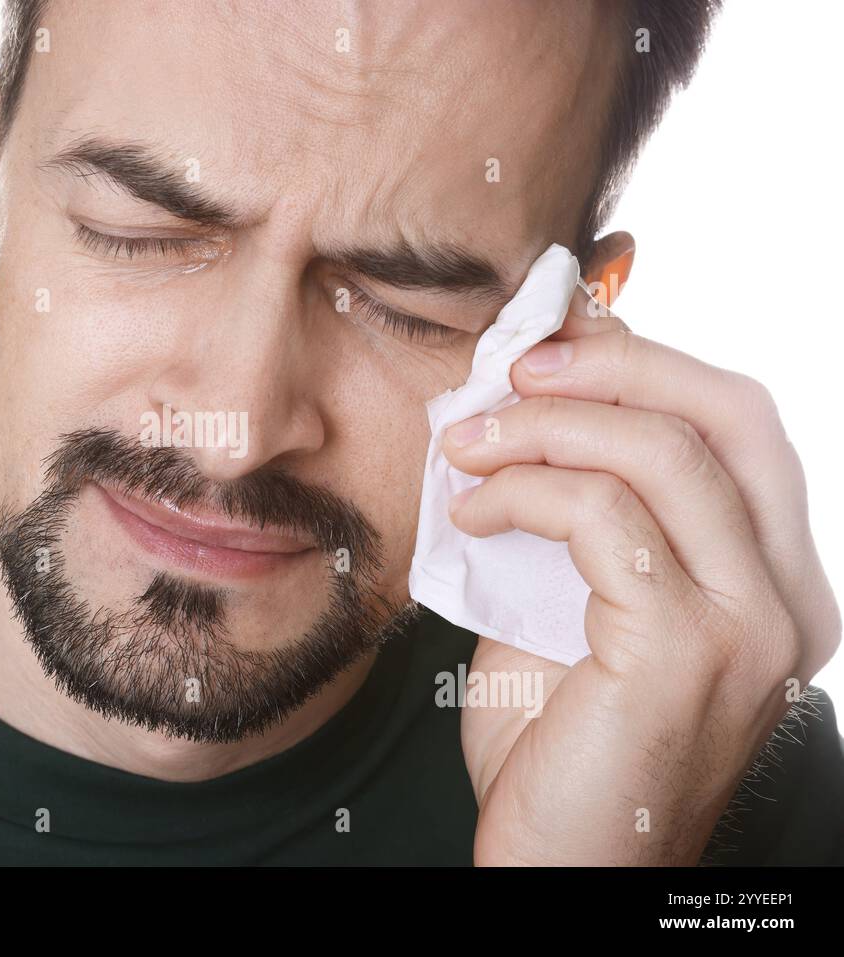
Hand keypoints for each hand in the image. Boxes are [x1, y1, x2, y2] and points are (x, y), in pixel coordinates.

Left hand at [445, 283, 840, 865]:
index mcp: (769, 583)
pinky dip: (525, 491)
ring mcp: (751, 625)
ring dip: (546, 423)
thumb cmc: (558, 749)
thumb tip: (536, 410)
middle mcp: (787, 599)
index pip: (737, 428)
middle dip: (614, 362)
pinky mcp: (689, 650)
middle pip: (729, 411)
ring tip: (466, 441)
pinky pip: (604, 516)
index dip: (646, 361)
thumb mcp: (567, 607)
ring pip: (664, 451)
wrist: (560, 867)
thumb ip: (573, 516)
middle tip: (514, 364)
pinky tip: (472, 512)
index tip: (551, 337)